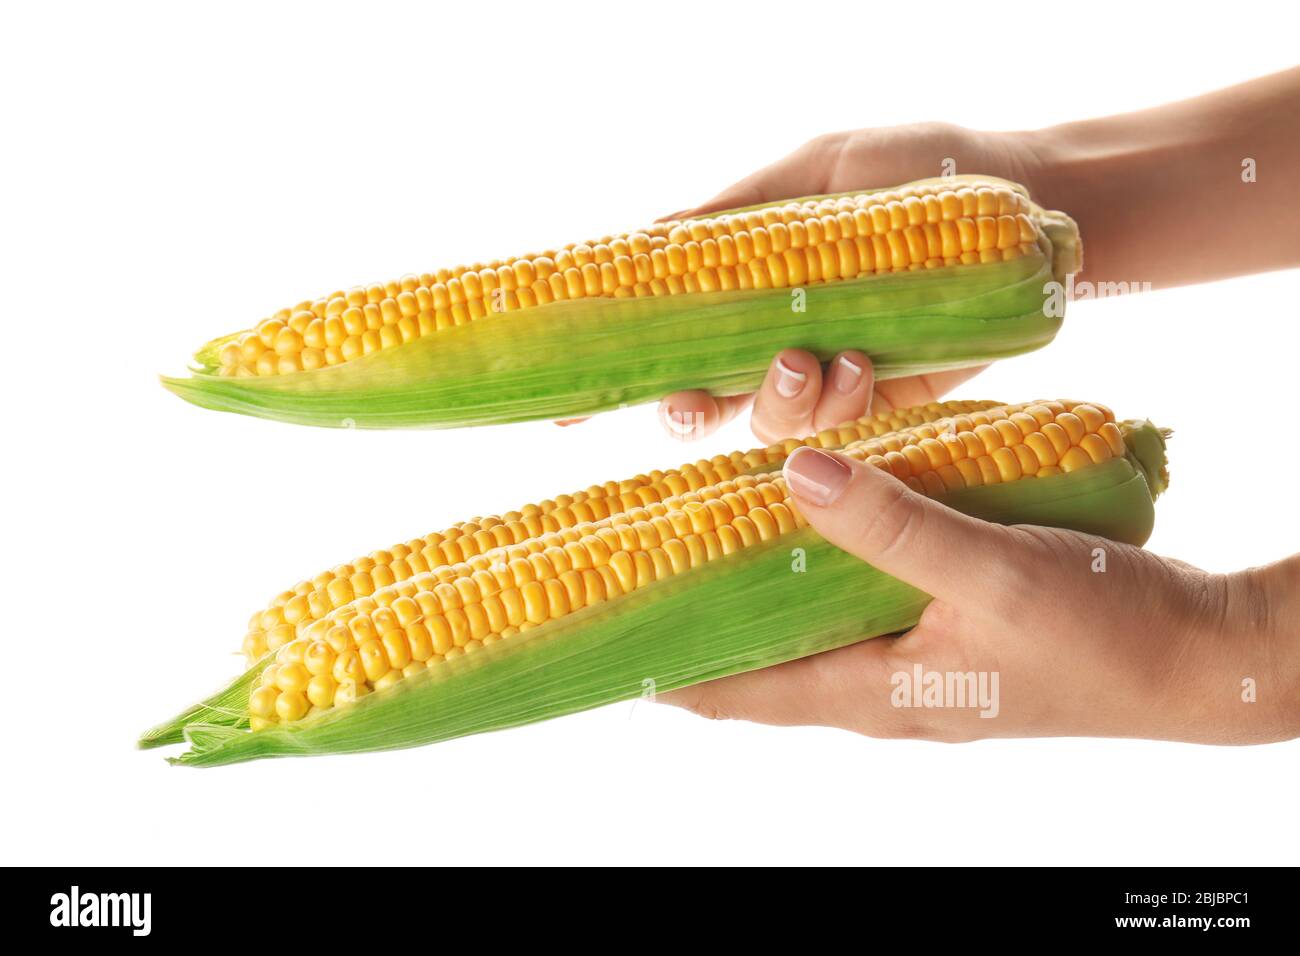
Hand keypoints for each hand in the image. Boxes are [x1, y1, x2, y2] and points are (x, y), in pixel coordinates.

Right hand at [652, 123, 1045, 440]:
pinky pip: (848, 425)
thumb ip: (744, 208)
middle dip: (694, 412)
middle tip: (698, 399)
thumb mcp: (823, 169)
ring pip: (777, 423)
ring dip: (780, 402)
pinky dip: (842, 403)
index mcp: (756, 291)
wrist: (1026, 194)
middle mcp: (788, 340)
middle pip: (715, 403)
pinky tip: (861, 362)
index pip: (684, 342)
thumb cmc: (919, 169)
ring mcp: (840, 376)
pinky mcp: (896, 398)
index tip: (612, 399)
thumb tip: (653, 236)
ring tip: (808, 357)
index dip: (645, 377)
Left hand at [662, 446, 1299, 743]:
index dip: (668, 672)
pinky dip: (827, 568)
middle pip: (763, 661)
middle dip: (704, 618)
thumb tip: (788, 470)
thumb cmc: (1102, 631)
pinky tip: (815, 526)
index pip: (739, 694)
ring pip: (811, 627)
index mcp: (874, 693)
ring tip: (709, 537)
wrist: (1198, 657)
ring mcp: (914, 665)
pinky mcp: (947, 635)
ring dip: (764, 583)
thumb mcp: (989, 570)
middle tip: (647, 564)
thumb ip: (889, 524)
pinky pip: (863, 604)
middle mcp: (881, 688)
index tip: (604, 641)